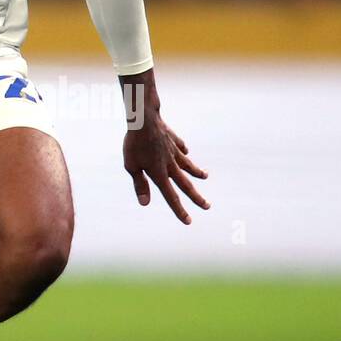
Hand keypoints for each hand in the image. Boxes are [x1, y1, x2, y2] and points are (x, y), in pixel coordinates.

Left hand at [121, 72, 209, 224]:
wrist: (144, 119)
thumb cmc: (134, 144)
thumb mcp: (132, 166)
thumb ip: (140, 184)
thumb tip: (145, 203)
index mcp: (159, 174)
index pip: (171, 196)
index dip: (179, 211)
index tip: (189, 221)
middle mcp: (170, 164)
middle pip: (186, 184)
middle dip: (196, 197)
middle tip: (208, 206)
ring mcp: (173, 151)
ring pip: (188, 164)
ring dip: (197, 172)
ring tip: (206, 176)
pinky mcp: (173, 139)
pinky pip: (180, 147)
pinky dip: (184, 152)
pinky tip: (187, 152)